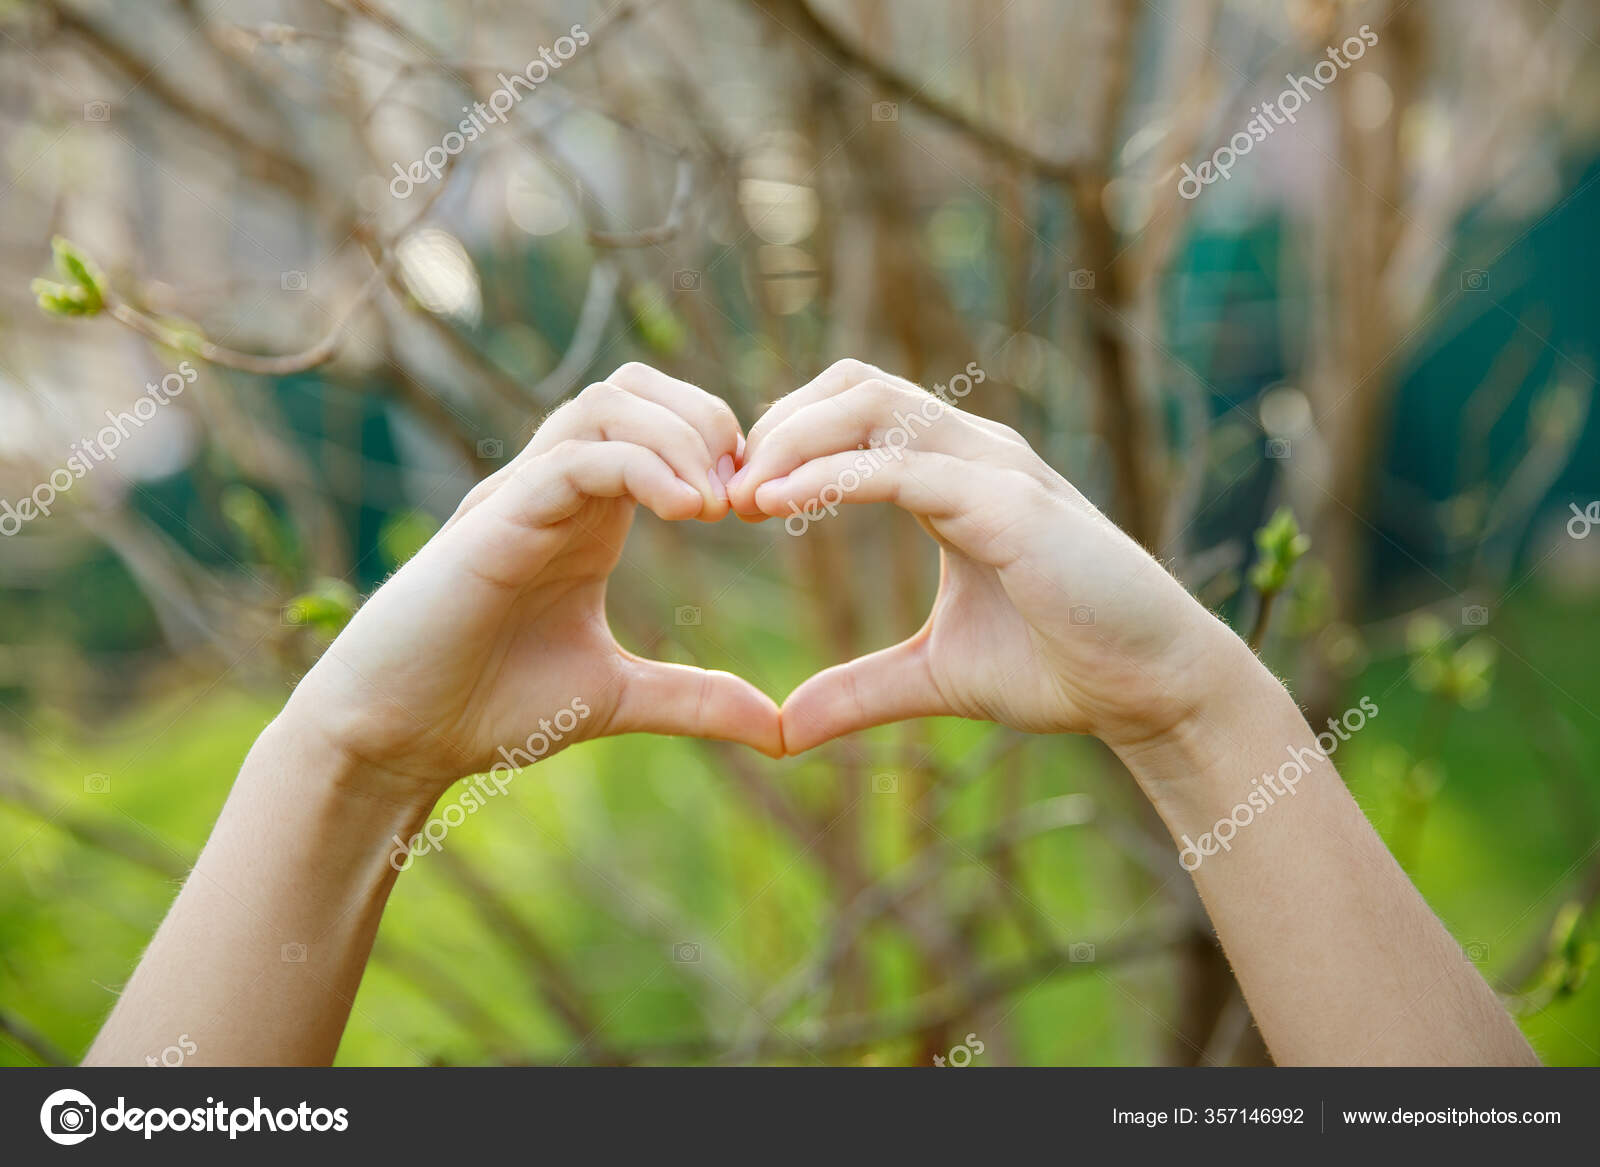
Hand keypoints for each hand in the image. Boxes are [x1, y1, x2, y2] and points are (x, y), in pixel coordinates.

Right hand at [283, 364, 779, 803]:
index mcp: (585, 516)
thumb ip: (695, 700)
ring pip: (603, 404)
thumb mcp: (617, 698)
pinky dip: (639, 465)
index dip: (718, 445)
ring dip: (677, 434)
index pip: (656, 422)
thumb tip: (778, 730)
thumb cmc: (487, 708)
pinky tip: (688, 511)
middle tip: (742, 492)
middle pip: (633, 387)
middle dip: (705, 419)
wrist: (396, 740)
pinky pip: (572, 458)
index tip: (758, 506)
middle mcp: (552, 490)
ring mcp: (519, 497)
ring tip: (716, 502)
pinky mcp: (492, 522)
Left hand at [726, 360, 1249, 753]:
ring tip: (736, 494)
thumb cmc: (1061, 668)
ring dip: (792, 439)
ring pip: (872, 404)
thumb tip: (784, 728)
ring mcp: (996, 468)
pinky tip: (776, 505)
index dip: (784, 442)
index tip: (730, 499)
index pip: (853, 414)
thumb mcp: (935, 678)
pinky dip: (831, 477)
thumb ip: (859, 689)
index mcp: (954, 475)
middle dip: (776, 424)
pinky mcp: (1010, 504)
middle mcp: (974, 453)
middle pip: (852, 385)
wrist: (1153, 690)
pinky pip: (903, 467)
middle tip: (719, 488)